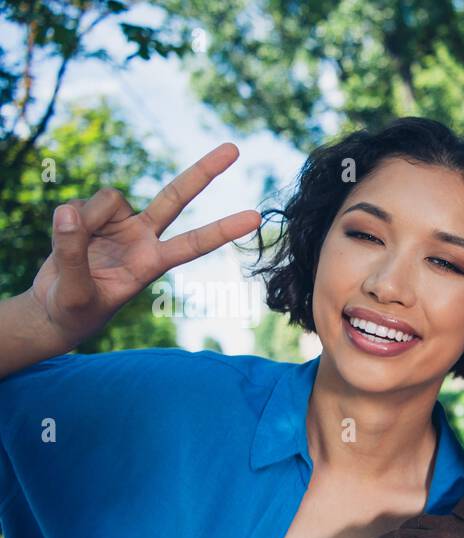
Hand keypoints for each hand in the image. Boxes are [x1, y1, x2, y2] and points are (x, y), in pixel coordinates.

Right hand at [29, 143, 260, 346]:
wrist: (55, 307)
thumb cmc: (73, 310)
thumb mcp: (75, 293)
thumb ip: (72, 254)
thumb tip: (69, 212)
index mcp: (152, 263)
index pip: (194, 244)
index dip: (223, 230)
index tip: (255, 218)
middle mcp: (143, 237)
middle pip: (175, 197)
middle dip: (203, 172)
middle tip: (234, 148)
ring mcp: (120, 223)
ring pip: (109, 198)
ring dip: (87, 218)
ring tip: (73, 249)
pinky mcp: (93, 215)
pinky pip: (79, 203)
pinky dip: (66, 220)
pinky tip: (65, 238)